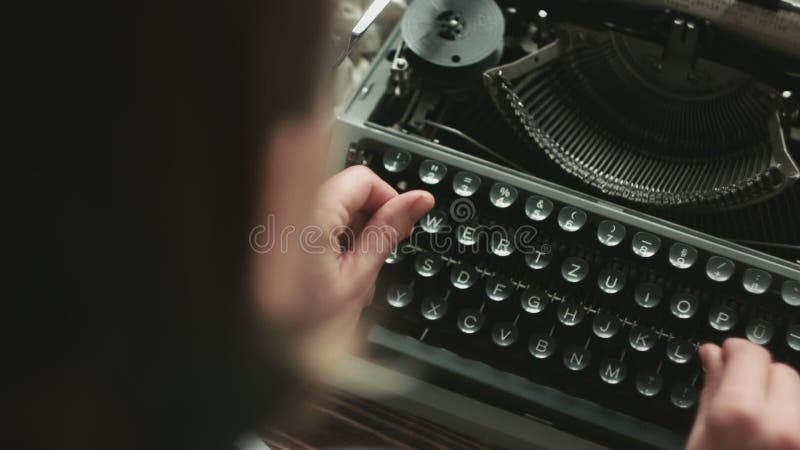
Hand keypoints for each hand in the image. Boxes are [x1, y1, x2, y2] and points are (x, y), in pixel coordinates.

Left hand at [255, 165, 433, 372]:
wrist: (262, 363)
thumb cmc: (299, 333)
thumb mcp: (356, 281)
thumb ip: (387, 233)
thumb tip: (417, 201)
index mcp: (307, 216)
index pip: (361, 178)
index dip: (387, 201)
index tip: (398, 227)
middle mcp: (285, 212)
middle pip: (344, 193)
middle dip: (366, 223)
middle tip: (371, 262)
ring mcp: (275, 225)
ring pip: (330, 211)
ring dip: (348, 238)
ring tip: (347, 279)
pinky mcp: (271, 239)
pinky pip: (311, 226)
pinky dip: (329, 246)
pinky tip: (328, 278)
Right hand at [688, 338, 799, 449]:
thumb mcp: (700, 437)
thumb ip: (712, 390)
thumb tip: (714, 355)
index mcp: (740, 414)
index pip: (751, 354)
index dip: (735, 350)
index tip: (725, 354)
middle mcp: (782, 425)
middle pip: (781, 372)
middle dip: (760, 377)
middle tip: (738, 399)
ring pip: (797, 394)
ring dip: (779, 401)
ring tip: (756, 426)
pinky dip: (789, 419)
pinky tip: (770, 437)